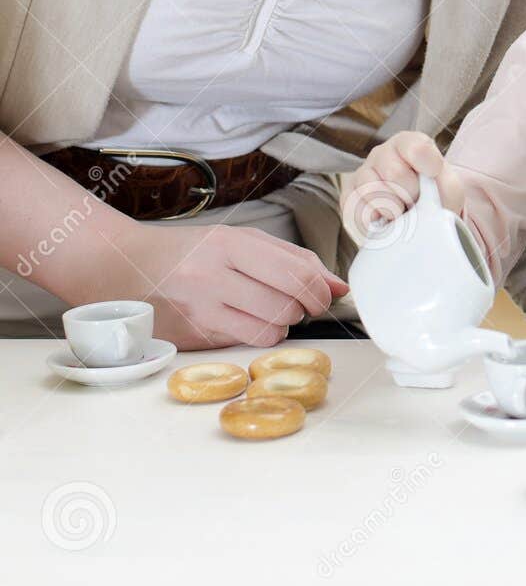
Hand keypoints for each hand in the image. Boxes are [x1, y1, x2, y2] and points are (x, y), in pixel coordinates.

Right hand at [96, 221, 348, 351]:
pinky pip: (248, 343)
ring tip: (267, 310)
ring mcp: (200, 308)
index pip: (296, 273)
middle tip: (297, 304)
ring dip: (281, 325)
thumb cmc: (193, 252)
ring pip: (271, 330)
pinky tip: (247, 322)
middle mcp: (213, 275)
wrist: (126, 267)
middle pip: (287, 305)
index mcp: (230, 243)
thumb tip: (340, 287)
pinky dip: (259, 336)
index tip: (321, 296)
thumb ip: (294, 259)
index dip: (319, 292)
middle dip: (303, 309)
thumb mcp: (241, 241)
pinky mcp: (193, 335)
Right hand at [341, 132, 463, 244]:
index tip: (432, 175)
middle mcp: (382, 154)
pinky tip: (384, 219)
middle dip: (410, 194)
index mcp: (408, 144)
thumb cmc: (434, 197)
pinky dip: (375, 221)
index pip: (416, 147)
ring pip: (372, 192)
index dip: (427, 165)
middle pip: (394, 173)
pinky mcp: (348, 197)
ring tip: (400, 211)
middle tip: (415, 199)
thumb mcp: (449, 188)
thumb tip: (425, 199)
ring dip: (393, 209)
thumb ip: (444, 187)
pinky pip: (357, 210)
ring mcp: (362, 174)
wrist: (418, 217)